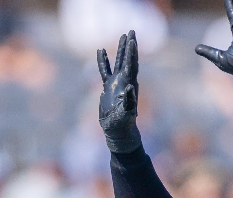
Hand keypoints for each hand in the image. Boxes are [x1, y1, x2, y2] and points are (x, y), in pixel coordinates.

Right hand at [98, 30, 141, 153]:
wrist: (117, 130)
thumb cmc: (123, 123)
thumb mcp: (126, 113)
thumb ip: (129, 101)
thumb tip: (130, 87)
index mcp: (129, 85)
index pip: (131, 65)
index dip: (132, 52)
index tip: (132, 40)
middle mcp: (124, 81)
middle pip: (128, 59)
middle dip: (129, 45)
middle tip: (131, 31)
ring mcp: (116, 83)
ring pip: (118, 62)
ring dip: (120, 50)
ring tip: (121, 36)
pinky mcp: (108, 88)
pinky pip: (105, 71)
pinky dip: (103, 61)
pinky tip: (100, 51)